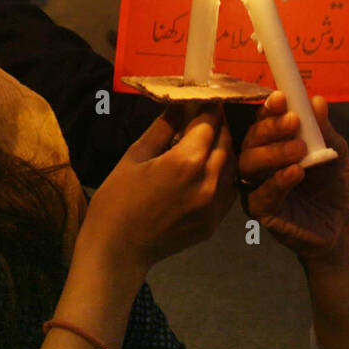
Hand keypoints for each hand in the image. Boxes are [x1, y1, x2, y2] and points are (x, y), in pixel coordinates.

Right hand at [81, 104, 235, 274]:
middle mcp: (209, 182)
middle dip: (218, 123)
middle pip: (225, 141)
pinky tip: (208, 166)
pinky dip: (223, 172)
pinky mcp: (215, 223)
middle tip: (207, 113)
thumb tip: (180, 102)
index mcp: (186, 162)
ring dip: (224, 147)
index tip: (203, 96)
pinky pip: (228, 188)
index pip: (209, 121)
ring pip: (232, 164)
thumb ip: (164, 127)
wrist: (117, 252)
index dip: (207, 105)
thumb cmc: (116, 200)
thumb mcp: (135, 155)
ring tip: (208, 138)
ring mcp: (215, 206)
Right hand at [237, 92, 348, 259]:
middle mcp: (257, 163)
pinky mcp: (261, 212)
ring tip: (299, 150)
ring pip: (249, 165)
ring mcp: (255, 187)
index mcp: (270, 144)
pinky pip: (260, 195)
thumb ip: (323, 129)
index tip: (281, 98)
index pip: (261, 122)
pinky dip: (277, 181)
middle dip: (270, 128)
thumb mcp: (333, 151)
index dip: (268, 109)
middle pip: (250, 140)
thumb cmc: (331, 184)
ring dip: (273, 153)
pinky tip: (295, 173)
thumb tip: (317, 101)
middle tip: (293, 122)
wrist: (340, 224)